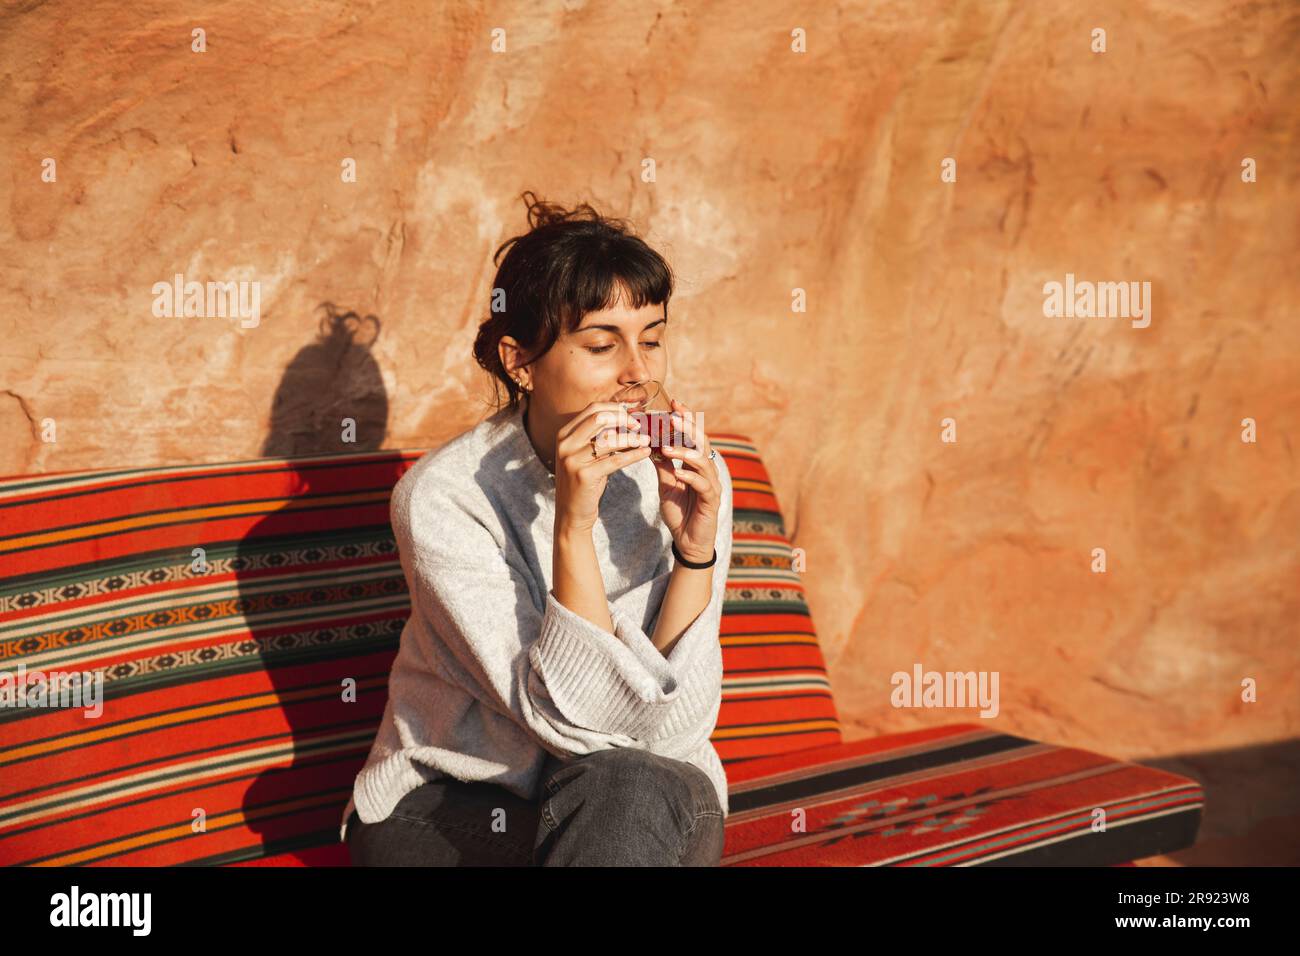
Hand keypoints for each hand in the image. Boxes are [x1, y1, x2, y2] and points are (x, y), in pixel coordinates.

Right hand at [553, 401, 652, 534]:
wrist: (571, 515)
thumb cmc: (585, 483)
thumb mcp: (586, 456)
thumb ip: (599, 437)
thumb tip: (626, 418)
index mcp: (564, 434)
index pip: (593, 409)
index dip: (616, 409)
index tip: (633, 415)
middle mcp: (565, 444)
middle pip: (599, 417)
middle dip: (623, 418)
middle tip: (640, 425)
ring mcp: (572, 459)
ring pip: (609, 439)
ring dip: (632, 438)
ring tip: (647, 440)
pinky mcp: (583, 476)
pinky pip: (615, 460)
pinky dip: (633, 454)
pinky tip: (645, 453)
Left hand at [650, 398, 719, 561]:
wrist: (688, 542)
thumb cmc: (679, 512)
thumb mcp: (666, 485)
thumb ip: (663, 465)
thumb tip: (649, 443)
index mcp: (696, 464)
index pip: (693, 436)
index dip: (686, 419)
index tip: (673, 403)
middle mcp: (707, 470)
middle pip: (702, 442)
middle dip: (688, 428)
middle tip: (672, 417)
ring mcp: (712, 485)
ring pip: (704, 461)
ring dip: (685, 451)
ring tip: (667, 447)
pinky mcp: (712, 502)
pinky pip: (704, 485)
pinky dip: (691, 477)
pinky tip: (679, 473)